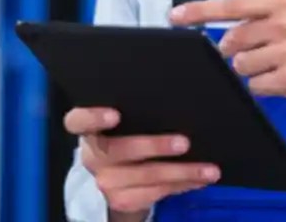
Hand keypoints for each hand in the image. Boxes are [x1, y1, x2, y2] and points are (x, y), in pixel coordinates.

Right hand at [64, 107, 219, 216]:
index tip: (115, 115)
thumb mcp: (128, 119)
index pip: (77, 120)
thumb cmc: (129, 134)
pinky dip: (181, 185)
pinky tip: (199, 179)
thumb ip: (140, 104)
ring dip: (180, 172)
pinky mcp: (120, 201)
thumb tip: (184, 85)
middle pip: (117, 150)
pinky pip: (154, 194)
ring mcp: (104, 181)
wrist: (120, 177)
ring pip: (144, 176)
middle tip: (184, 142)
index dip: (93, 117)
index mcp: (88, 128)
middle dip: (154, 146)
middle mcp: (91, 155)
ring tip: (207, 168)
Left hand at [168, 0, 285, 106]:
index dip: (200, 10)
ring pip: (241, 64)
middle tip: (253, 49)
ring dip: (250, 67)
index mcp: (284, 3)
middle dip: (234, 47)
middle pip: (232, 39)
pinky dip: (263, 85)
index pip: (233, 5)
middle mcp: (282, 25)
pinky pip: (256, 85)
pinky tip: (281, 79)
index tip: (175, 15)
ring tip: (274, 63)